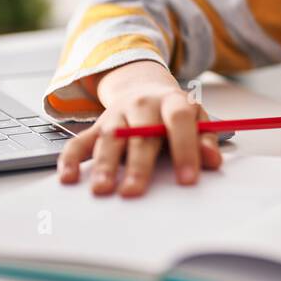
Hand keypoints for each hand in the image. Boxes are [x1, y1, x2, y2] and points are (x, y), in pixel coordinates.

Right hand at [56, 60, 222, 196]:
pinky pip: (80, 141)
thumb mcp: (198, 119)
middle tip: (134, 191)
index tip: (187, 180)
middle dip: (138, 165)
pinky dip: (71, 159)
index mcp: (172, 101)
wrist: (145, 89)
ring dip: (105, 165)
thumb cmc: (174, 113)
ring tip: (103, 189)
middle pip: (140, 134)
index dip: (185, 149)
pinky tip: (68, 177)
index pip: (179, 121)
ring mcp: (116, 114)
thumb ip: (206, 139)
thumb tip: (212, 160)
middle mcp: (142, 105)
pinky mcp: (96, 126)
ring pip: (109, 138)